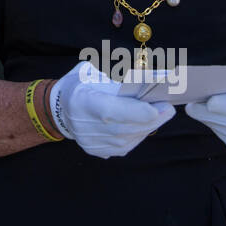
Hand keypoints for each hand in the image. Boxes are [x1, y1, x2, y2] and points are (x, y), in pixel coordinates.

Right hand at [48, 62, 174, 157]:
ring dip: (146, 128)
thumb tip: (149, 85)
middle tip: (167, 109)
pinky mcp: (93, 150)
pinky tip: (145, 126)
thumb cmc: (80, 85)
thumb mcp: (93, 74)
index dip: (135, 112)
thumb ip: (117, 82)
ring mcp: (88, 141)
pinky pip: (121, 148)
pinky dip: (136, 136)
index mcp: (80, 101)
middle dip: (150, 120)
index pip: (110, 111)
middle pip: (122, 128)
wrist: (57, 107)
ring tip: (160, 116)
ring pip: (125, 140)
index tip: (158, 108)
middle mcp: (82, 125)